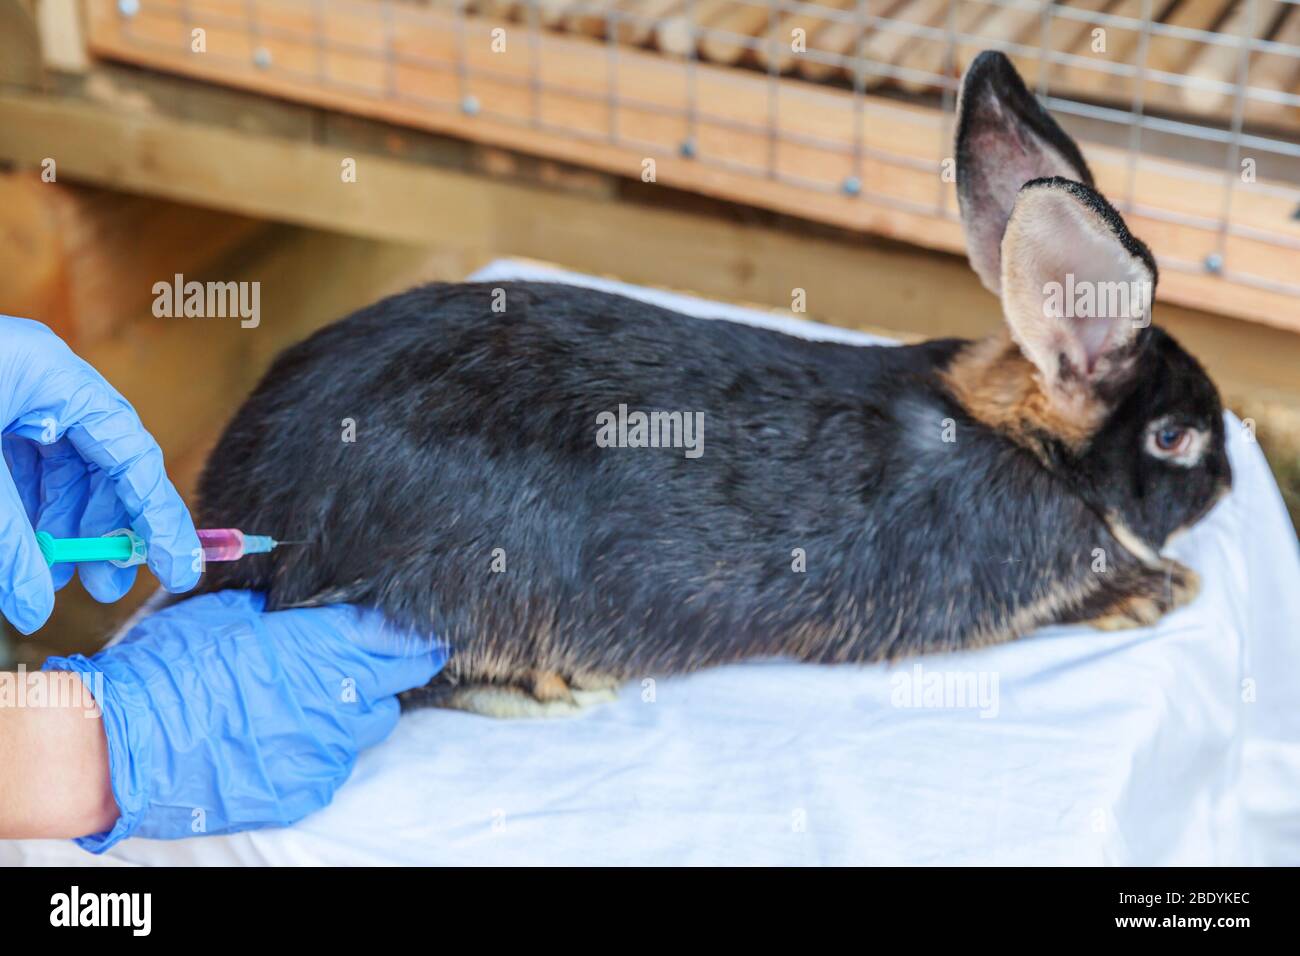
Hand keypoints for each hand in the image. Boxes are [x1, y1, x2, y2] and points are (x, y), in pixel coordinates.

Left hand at [0, 316, 200, 631]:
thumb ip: (7, 540)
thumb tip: (33, 602)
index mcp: (50, 373)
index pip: (130, 450)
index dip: (157, 513)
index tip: (179, 567)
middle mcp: (38, 382)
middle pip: (100, 461)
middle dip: (104, 527)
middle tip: (107, 583)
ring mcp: (8, 399)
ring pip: (59, 471)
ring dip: (63, 527)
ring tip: (57, 576)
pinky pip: (21, 472)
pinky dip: (28, 515)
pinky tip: (25, 551)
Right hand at [43, 591, 446, 851]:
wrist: (128, 743)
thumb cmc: (171, 668)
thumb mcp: (226, 611)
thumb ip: (277, 608)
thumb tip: (296, 600)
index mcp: (322, 645)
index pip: (396, 635)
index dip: (413, 632)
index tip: (423, 630)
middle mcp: (337, 697)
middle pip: (401, 678)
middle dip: (404, 665)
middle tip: (400, 658)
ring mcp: (327, 748)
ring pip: (373, 723)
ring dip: (360, 709)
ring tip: (327, 701)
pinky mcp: (308, 788)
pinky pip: (337, 765)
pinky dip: (325, 750)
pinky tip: (292, 740)